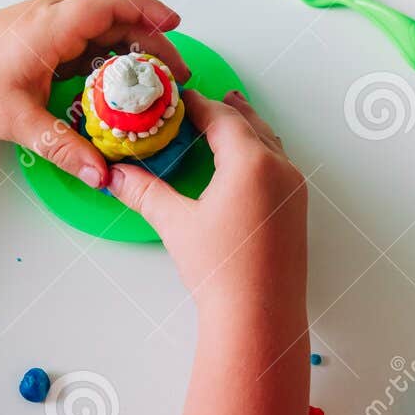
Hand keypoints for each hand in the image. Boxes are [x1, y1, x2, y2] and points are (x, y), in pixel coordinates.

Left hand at [0, 0, 189, 188]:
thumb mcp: (20, 122)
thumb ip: (64, 148)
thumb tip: (102, 173)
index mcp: (51, 27)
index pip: (111, 4)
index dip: (148, 11)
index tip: (175, 25)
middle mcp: (51, 17)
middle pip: (115, 16)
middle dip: (150, 40)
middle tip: (174, 73)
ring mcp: (44, 24)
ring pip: (100, 27)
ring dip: (130, 48)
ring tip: (151, 81)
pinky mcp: (38, 36)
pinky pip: (84, 37)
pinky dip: (107, 54)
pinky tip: (114, 83)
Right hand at [106, 91, 306, 313]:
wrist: (259, 317)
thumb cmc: (223, 272)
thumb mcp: (176, 224)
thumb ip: (144, 192)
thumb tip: (117, 175)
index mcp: (251, 162)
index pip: (222, 117)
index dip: (197, 104)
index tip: (178, 98)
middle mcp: (280, 169)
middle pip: (251, 124)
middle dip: (226, 110)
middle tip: (206, 100)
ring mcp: (294, 190)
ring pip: (270, 144)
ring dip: (248, 129)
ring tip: (231, 121)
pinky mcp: (297, 211)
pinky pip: (280, 166)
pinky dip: (260, 153)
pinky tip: (246, 166)